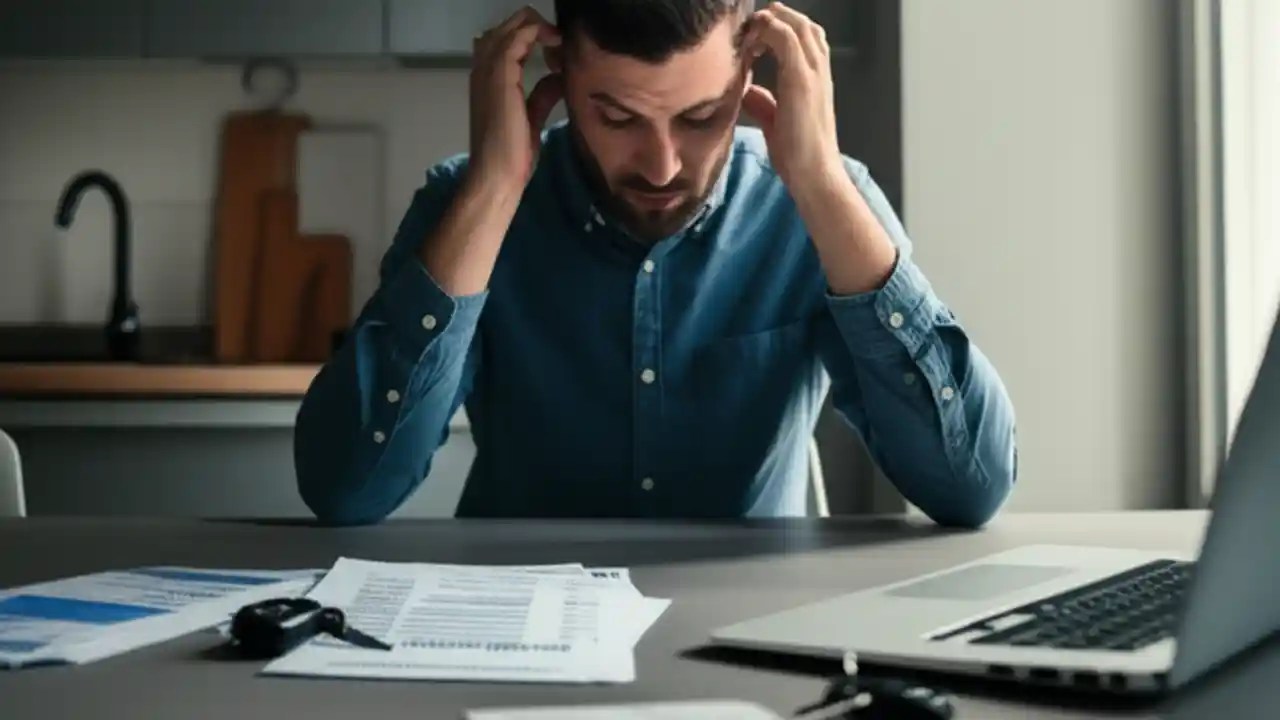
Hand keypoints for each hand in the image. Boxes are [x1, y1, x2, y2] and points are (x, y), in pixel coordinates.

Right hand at [469, 6, 563, 189]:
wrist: (497, 173)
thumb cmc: (512, 154)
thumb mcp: (532, 117)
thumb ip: (542, 94)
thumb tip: (559, 77)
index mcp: (488, 78)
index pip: (505, 39)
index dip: (532, 35)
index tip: (557, 50)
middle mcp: (484, 68)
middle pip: (506, 26)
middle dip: (536, 26)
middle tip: (559, 44)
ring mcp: (489, 69)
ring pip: (511, 26)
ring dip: (537, 26)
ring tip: (558, 42)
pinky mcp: (500, 73)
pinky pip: (518, 36)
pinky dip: (538, 32)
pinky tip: (555, 44)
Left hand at [740, 3, 842, 191]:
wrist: (814, 173)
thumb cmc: (799, 154)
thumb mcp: (776, 121)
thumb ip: (764, 102)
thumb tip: (747, 90)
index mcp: (817, 80)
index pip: (807, 39)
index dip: (785, 27)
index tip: (759, 31)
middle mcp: (819, 72)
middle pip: (806, 26)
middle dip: (780, 15)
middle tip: (756, 17)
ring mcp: (813, 74)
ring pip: (798, 27)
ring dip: (774, 19)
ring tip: (754, 22)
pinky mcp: (801, 81)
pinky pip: (787, 40)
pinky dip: (770, 31)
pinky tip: (753, 38)